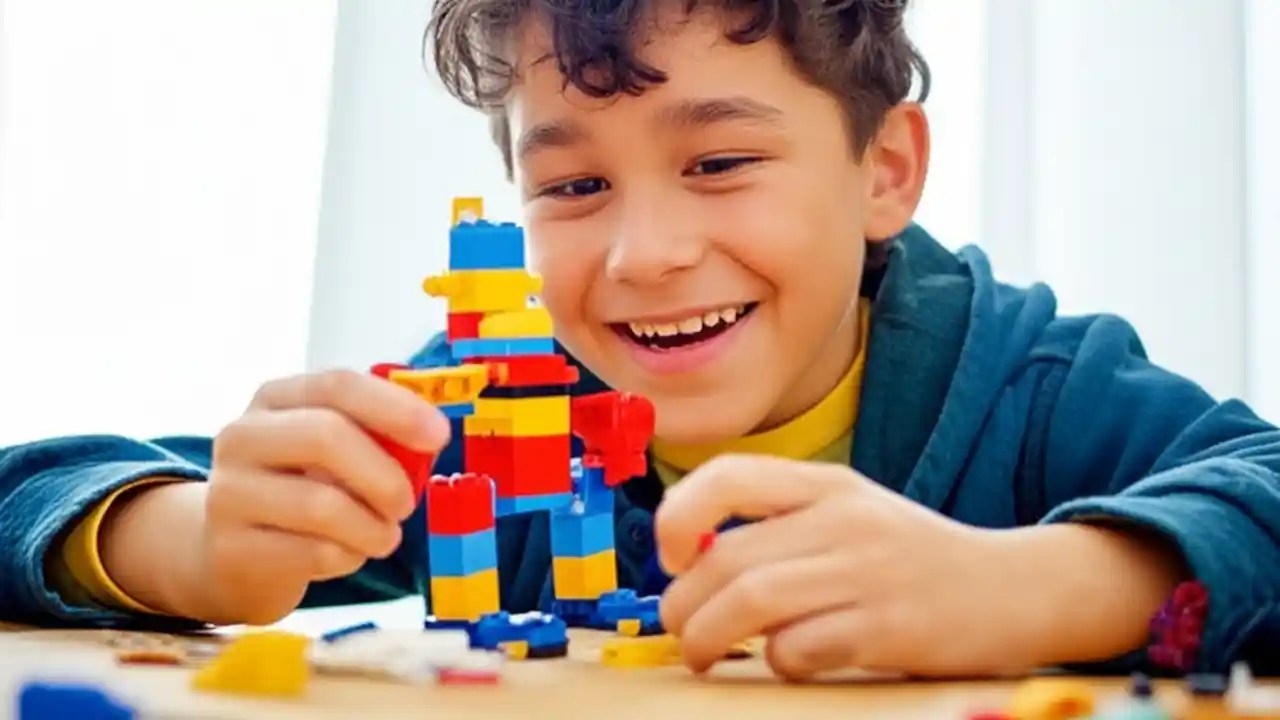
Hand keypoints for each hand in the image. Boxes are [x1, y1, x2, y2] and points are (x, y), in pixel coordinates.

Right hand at [202, 369, 449, 623]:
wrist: (231, 555)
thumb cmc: (300, 490)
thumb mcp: (331, 453)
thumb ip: (374, 437)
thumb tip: (432, 437)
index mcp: (275, 399)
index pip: (338, 385)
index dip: (395, 407)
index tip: (439, 435)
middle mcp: (243, 437)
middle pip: (325, 436)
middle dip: (384, 474)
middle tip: (407, 504)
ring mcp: (229, 493)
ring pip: (321, 504)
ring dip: (373, 527)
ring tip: (385, 537)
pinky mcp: (231, 548)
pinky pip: (312, 552)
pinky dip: (347, 557)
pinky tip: (347, 555)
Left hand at [655, 455, 1025, 680]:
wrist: (1015, 589)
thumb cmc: (912, 557)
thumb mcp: (849, 512)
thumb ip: (780, 522)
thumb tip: (690, 558)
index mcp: (827, 484)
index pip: (728, 475)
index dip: (678, 515)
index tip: (669, 556)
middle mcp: (845, 520)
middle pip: (728, 559)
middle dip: (683, 603)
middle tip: (679, 629)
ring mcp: (869, 572)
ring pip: (752, 600)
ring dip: (709, 636)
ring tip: (703, 653)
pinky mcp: (890, 628)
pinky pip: (802, 647)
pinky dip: (776, 660)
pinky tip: (784, 660)